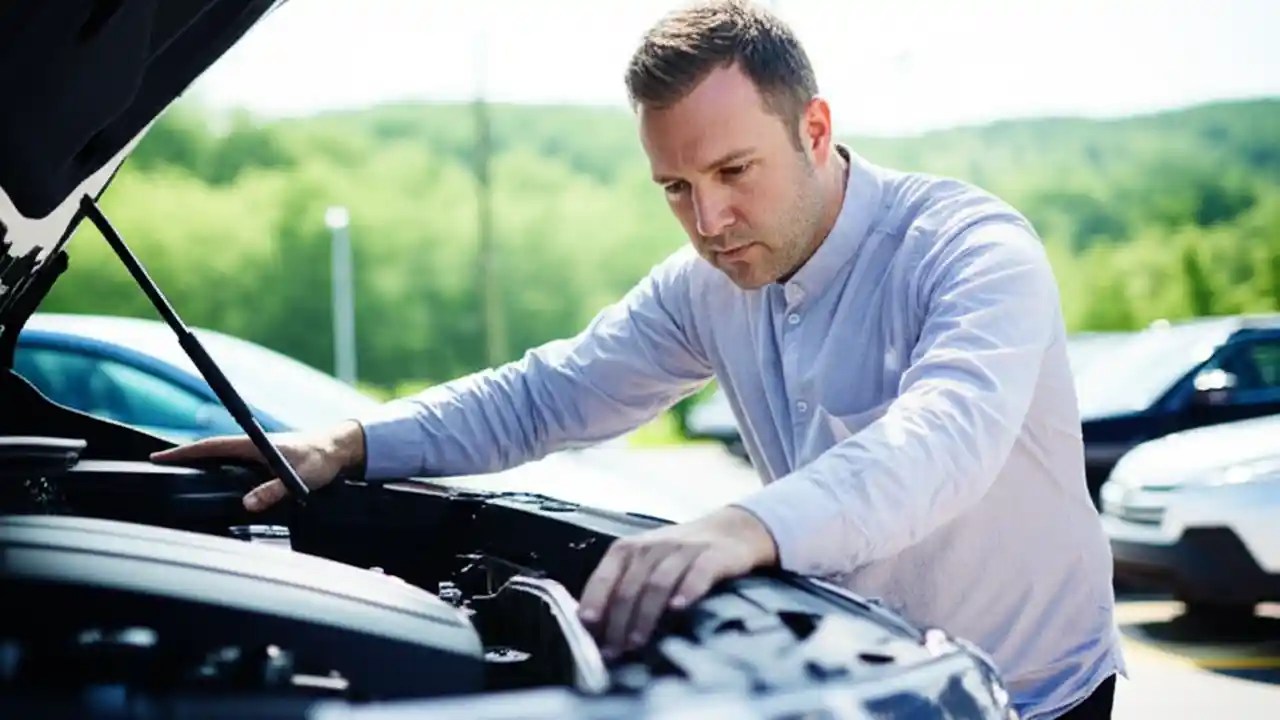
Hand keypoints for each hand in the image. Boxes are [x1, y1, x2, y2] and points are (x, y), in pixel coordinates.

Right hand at [149, 420, 365, 511]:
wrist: (338, 448)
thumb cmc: (321, 458)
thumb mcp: (299, 476)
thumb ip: (274, 490)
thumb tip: (247, 504)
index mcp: (254, 443)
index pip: (211, 446)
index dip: (184, 452)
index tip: (160, 457)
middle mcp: (251, 445)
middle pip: (208, 450)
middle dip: (182, 457)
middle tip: (156, 465)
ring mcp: (256, 452)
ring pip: (219, 456)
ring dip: (198, 462)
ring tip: (174, 473)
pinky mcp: (262, 461)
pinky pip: (232, 463)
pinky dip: (215, 467)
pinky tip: (208, 479)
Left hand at [577, 506, 777, 656]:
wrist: (730, 530)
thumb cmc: (678, 554)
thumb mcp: (645, 563)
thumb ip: (621, 586)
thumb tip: (593, 625)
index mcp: (628, 549)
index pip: (604, 576)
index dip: (595, 603)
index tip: (588, 629)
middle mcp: (652, 546)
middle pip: (629, 586)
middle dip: (618, 622)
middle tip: (614, 651)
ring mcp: (683, 550)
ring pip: (658, 583)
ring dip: (645, 615)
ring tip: (637, 642)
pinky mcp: (713, 556)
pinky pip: (698, 573)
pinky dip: (687, 591)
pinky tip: (678, 608)